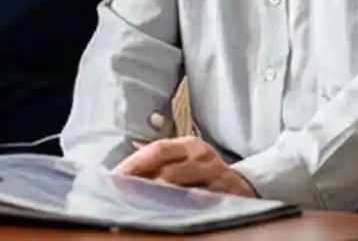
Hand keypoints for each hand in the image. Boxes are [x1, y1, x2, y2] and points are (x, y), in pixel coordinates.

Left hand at [114, 136, 256, 197]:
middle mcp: (202, 157)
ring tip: (138, 203)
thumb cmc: (204, 171)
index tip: (114, 176)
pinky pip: (198, 204)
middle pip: (167, 169)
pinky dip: (181, 208)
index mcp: (188, 144)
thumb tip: (128, 154)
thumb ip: (159, 156)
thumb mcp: (185, 157)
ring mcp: (215, 177)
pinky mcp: (226, 196)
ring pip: (181, 189)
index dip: (134, 163)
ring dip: (157, 197)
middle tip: (121, 193)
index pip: (156, 149)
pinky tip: (166, 213)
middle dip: (141, 182)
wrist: (243, 185)